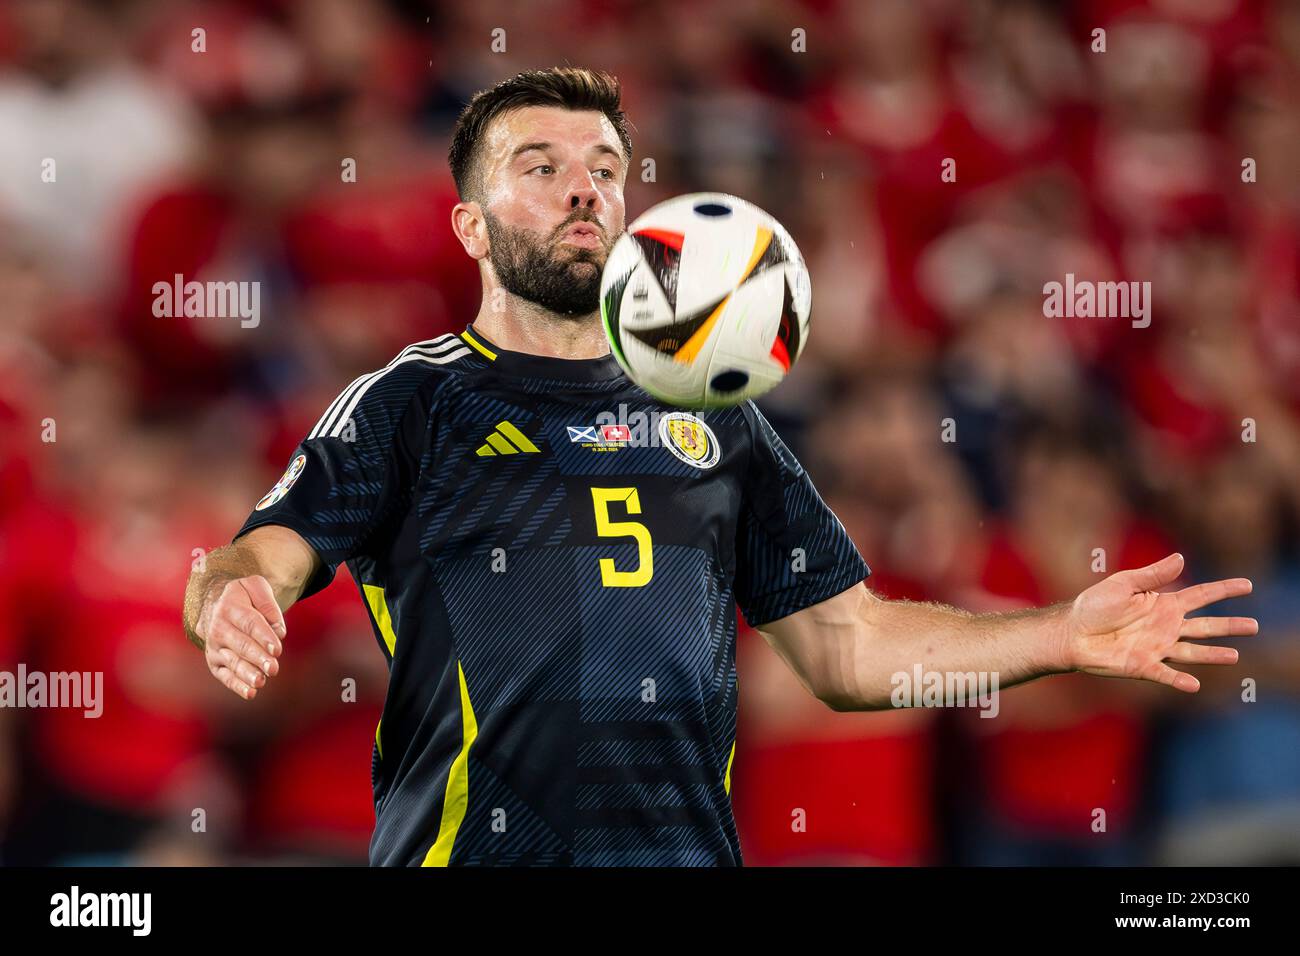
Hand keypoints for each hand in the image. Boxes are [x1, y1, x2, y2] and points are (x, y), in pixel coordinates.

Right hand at [198, 575, 285, 699]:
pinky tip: (250, 693)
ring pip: (232, 662)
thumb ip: (268, 604)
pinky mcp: (214, 662)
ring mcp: (214, 647)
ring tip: (261, 681)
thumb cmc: (243, 597)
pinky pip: (224, 676)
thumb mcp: (255, 587)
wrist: (215, 603)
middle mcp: (218, 628)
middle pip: (241, 645)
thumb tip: (280, 631)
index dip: (264, 636)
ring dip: (247, 673)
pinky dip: (236, 685)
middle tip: (273, 668)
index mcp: (229, 607)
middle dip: (258, 657)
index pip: (249, 623)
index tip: (277, 649)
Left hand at [1063, 553, 1256, 692]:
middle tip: (1254, 626)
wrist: (1071, 632)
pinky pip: (1166, 674)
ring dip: (1213, 654)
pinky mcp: (1143, 666)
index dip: (1224, 590)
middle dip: (1230, 626)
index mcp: (1163, 604)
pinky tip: (1195, 684)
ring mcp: (1157, 647)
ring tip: (1234, 656)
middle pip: (1205, 626)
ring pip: (1193, 651)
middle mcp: (1166, 627)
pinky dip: (1179, 680)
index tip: (1248, 585)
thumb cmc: (1094, 606)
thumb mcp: (1123, 584)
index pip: (1201, 595)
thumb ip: (1153, 575)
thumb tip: (1182, 558)